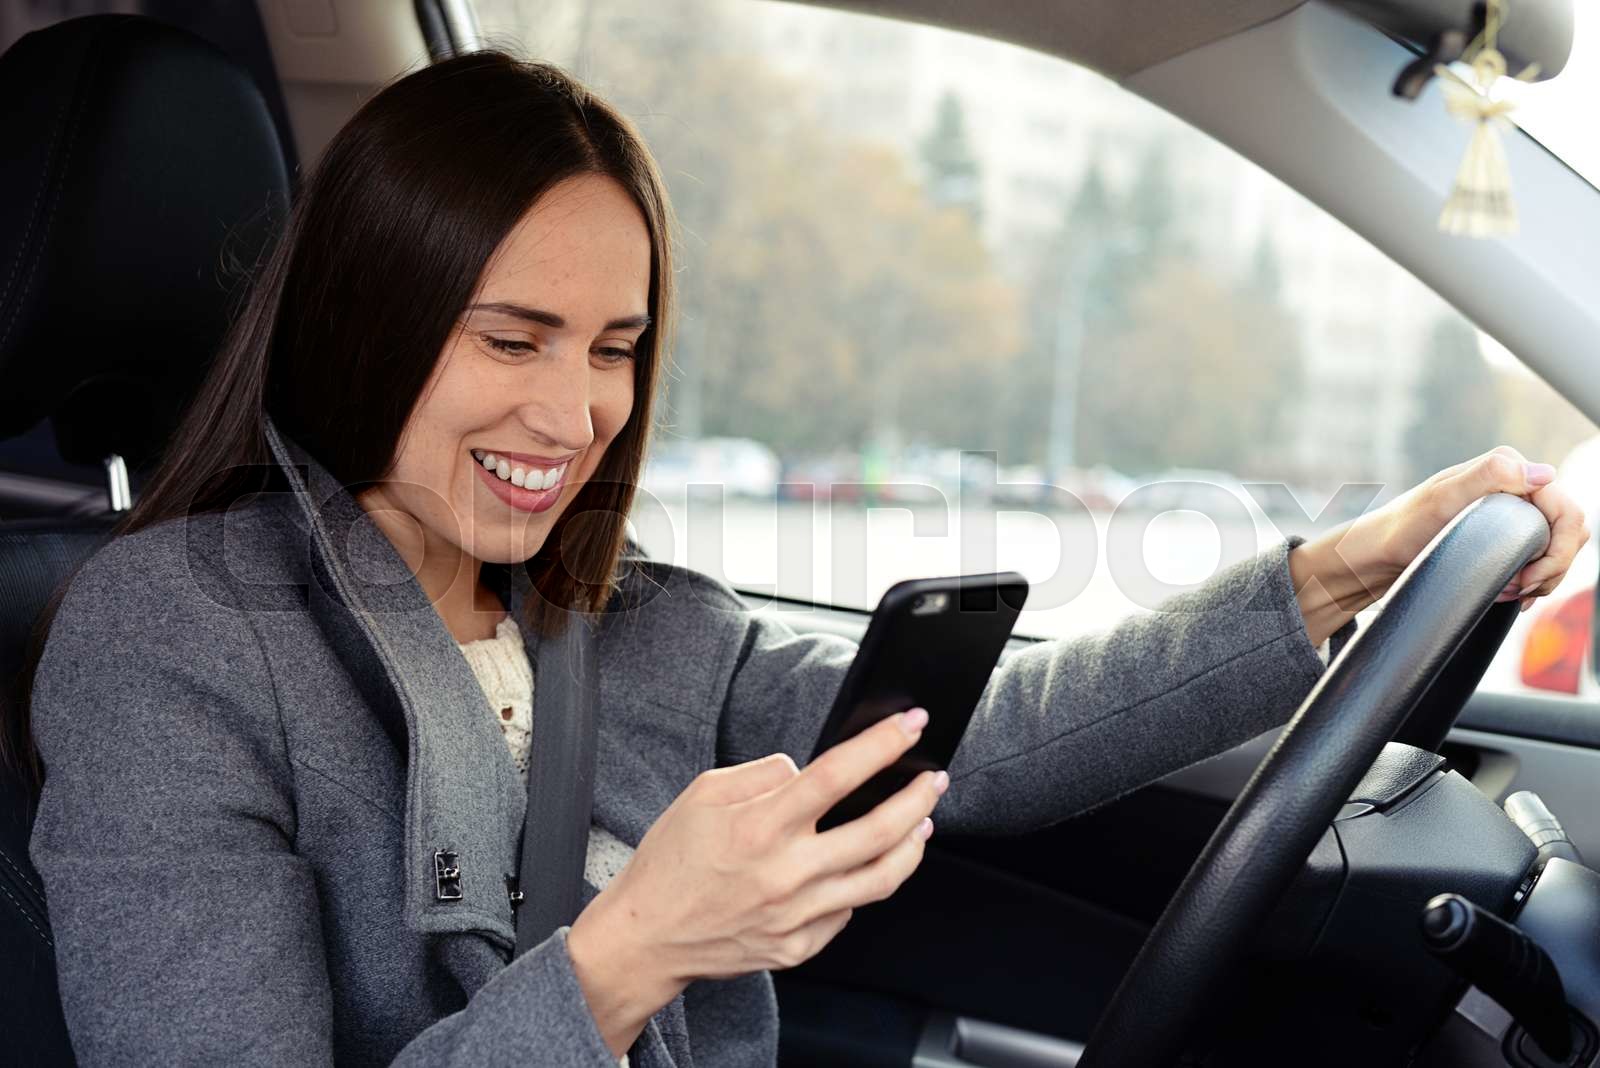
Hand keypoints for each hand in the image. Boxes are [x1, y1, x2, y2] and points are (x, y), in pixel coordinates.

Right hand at [566, 707, 946, 1056]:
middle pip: (878, 831)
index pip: (837, 775)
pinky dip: (862, 883)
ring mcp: (796, 915)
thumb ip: (762, 774)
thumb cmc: (670, 862)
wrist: (646, 937)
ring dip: (912, 844)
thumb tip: (806, 769)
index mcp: (760, 826)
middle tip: (934, 778)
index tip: (910, 723)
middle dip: (918, 797)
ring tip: (922, 820)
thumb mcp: (702, 794)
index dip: (882, 744)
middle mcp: (785, 873)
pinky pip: (848, 912)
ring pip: (880, 878)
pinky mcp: (799, 947)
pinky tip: (865, 866)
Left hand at [1290, 446, 1589, 644]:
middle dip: (1553, 567)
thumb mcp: (1442, 499)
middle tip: (1518, 591)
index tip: (1527, 579)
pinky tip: (1510, 594)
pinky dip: (1533, 581)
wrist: (1379, 553)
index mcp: (1508, 469)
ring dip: (1543, 577)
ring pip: (1560, 548)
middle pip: (1571, 531)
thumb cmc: (1404, 526)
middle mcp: (1515, 486)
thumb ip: (1490, 476)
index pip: (1567, 511)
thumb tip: (1545, 473)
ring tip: (1508, 593)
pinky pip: (1541, 558)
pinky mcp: (1506, 535)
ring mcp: (1513, 512)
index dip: (1558, 550)